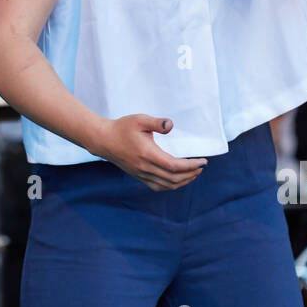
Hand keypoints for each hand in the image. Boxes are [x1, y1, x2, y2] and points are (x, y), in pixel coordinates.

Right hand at [90, 114, 206, 190]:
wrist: (103, 140)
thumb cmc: (122, 128)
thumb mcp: (140, 120)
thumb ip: (157, 123)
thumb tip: (171, 125)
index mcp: (148, 154)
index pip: (175, 166)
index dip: (191, 166)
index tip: (203, 162)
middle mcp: (145, 167)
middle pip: (173, 178)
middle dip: (191, 174)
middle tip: (201, 167)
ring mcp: (141, 174)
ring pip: (166, 185)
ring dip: (183, 181)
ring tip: (193, 174)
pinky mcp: (138, 176)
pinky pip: (157, 186)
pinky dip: (170, 185)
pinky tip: (177, 180)